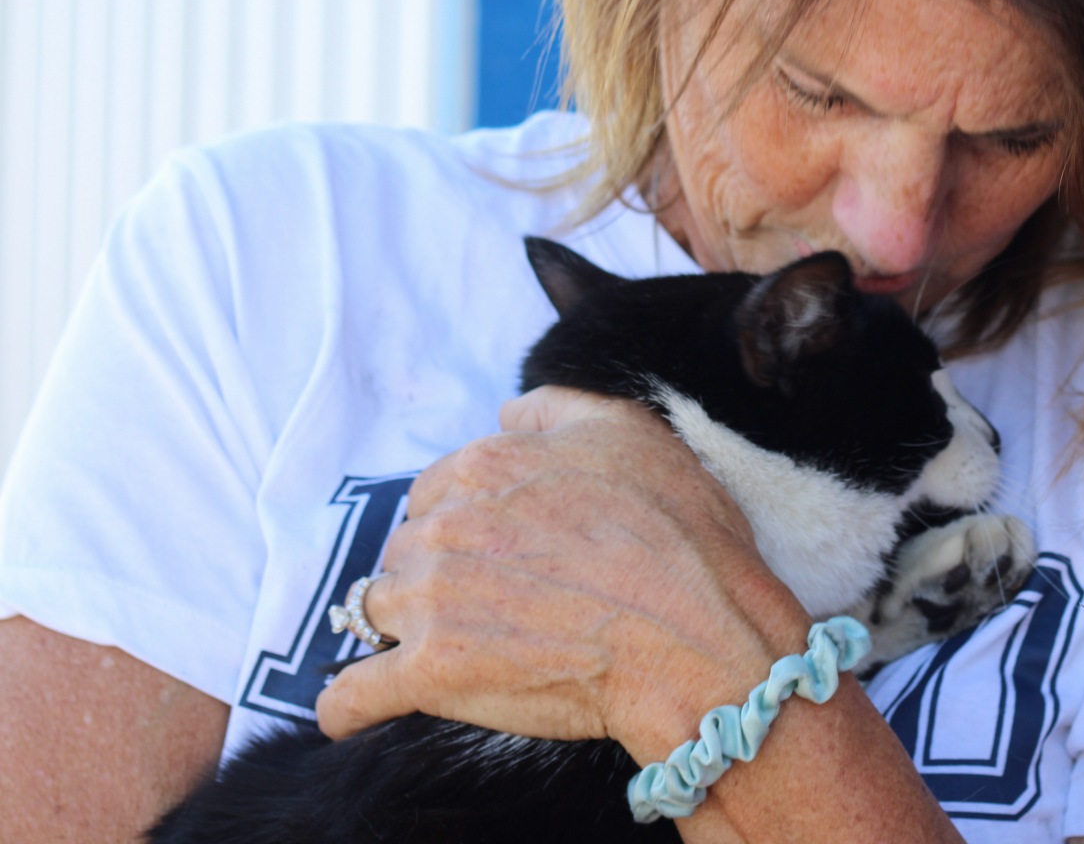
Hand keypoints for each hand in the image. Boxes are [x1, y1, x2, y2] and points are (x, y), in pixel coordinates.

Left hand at [315, 386, 811, 761]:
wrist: (695, 634)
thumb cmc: (676, 537)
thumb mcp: (630, 434)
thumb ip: (556, 408)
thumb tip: (506, 411)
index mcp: (486, 466)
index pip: (437, 490)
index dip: (467, 520)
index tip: (498, 548)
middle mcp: (446, 526)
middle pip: (406, 549)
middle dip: (435, 572)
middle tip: (488, 601)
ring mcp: (432, 601)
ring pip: (378, 612)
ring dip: (401, 630)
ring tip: (444, 651)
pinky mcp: (430, 674)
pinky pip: (354, 696)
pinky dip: (349, 706)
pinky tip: (354, 714)